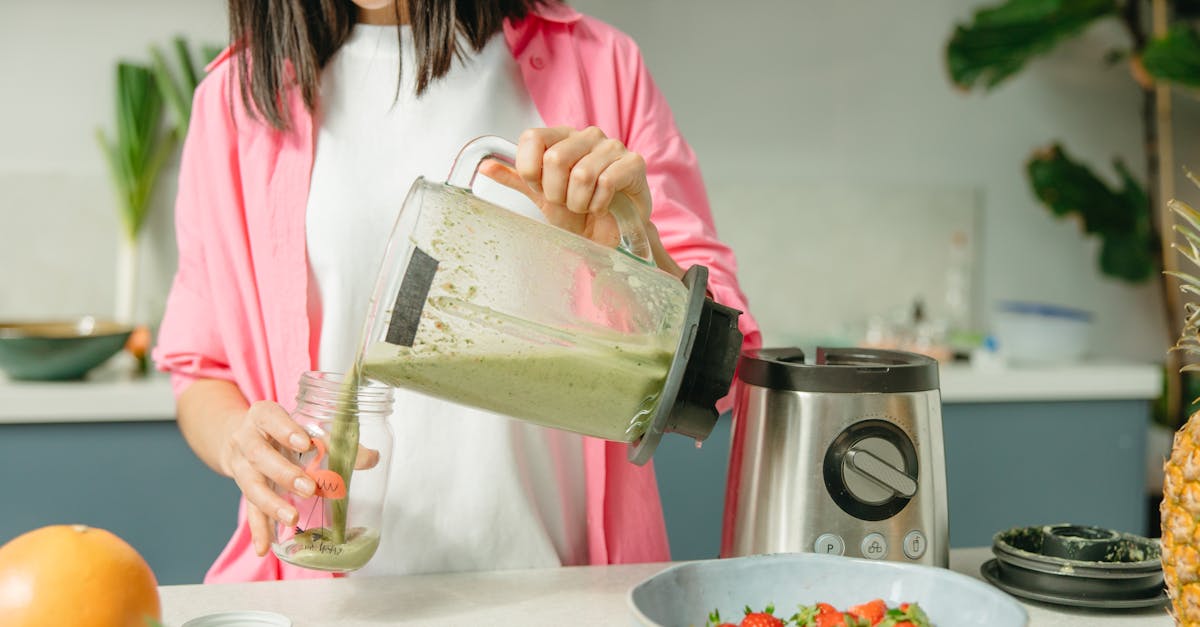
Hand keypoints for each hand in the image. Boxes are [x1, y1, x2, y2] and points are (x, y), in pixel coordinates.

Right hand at [221, 401, 378, 555]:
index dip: (285, 430)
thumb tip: (371, 458)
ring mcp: (241, 466)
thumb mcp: (303, 425)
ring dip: (272, 504)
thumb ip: (335, 439)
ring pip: (252, 486)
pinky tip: (264, 548)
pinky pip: (250, 512)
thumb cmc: (281, 430)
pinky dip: (258, 530)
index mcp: (263, 416)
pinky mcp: (243, 489)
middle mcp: (246, 439)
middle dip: (284, 473)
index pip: (270, 418)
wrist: (243, 438)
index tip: (305, 442)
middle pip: (259, 456)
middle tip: (308, 488)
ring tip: (291, 519)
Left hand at [479, 126, 684, 277]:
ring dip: (579, 202)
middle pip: (554, 159)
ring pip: (581, 174)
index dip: (531, 171)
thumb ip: (516, 178)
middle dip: (556, 193)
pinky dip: (599, 203)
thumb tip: (484, 166)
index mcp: (561, 137)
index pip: (531, 138)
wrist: (609, 234)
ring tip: (585, 207)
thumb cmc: (578, 213)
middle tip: (566, 202)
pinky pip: (607, 182)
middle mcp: (587, 135)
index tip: (541, 189)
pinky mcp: (634, 163)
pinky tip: (603, 207)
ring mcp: (612, 146)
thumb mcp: (541, 196)